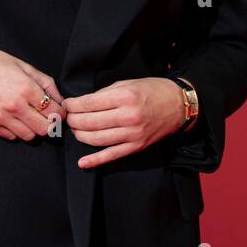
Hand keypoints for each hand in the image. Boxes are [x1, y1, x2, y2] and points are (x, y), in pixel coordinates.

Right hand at [0, 41, 66, 140]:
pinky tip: (16, 119)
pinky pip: (11, 137)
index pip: (54, 112)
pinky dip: (17, 131)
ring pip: (29, 136)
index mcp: (26, 88)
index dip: (61, 113)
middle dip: (50, 124)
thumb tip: (60, 100)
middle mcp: (15, 105)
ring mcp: (1, 117)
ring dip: (34, 129)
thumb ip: (46, 83)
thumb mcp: (24, 66)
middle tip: (48, 118)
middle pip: (45, 129)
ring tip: (31, 118)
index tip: (60, 112)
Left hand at [62, 77, 185, 168]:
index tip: (66, 104)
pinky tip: (82, 162)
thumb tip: (83, 103)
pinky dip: (95, 160)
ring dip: (80, 135)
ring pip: (97, 139)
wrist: (179, 105)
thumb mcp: (128, 83)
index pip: (89, 104)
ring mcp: (133, 134)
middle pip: (90, 122)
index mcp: (125, 97)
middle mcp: (128, 116)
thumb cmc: (153, 91)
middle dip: (73, 120)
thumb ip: (105, 93)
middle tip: (67, 117)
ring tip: (75, 130)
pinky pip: (112, 155)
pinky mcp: (136, 147)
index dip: (73, 105)